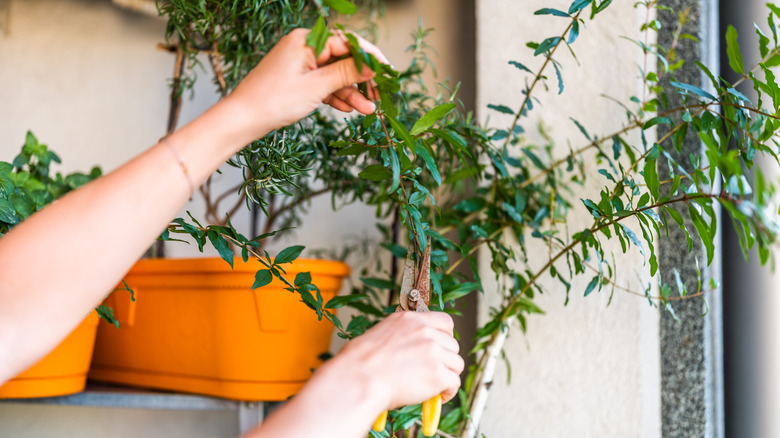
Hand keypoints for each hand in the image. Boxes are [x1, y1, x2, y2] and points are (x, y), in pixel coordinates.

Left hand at [222, 28, 387, 141]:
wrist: (243, 119)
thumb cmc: (274, 100)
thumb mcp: (315, 87)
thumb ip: (346, 74)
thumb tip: (372, 67)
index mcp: (306, 40)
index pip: (347, 43)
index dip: (370, 58)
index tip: (388, 72)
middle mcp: (304, 47)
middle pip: (343, 59)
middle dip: (362, 79)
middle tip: (380, 94)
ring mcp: (301, 63)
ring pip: (335, 75)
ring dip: (352, 92)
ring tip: (368, 110)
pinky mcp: (298, 79)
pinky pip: (324, 84)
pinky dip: (336, 96)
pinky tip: (350, 109)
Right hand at [332, 311, 463, 409]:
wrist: (359, 378)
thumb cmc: (361, 362)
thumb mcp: (382, 333)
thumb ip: (404, 335)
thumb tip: (413, 348)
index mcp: (411, 320)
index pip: (445, 321)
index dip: (445, 337)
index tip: (441, 347)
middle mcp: (425, 333)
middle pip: (453, 345)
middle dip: (446, 359)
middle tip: (435, 370)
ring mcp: (433, 353)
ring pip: (456, 364)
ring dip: (448, 375)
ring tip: (436, 385)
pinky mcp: (437, 374)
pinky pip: (454, 383)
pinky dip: (448, 392)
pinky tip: (437, 396)